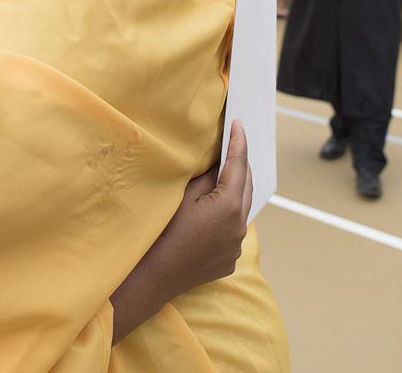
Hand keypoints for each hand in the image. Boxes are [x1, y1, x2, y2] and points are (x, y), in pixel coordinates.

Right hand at [109, 121, 252, 342]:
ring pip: (242, 210)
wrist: (154, 276)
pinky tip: (215, 210)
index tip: (238, 124)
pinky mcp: (229, 260)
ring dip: (236, 191)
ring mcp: (236, 246)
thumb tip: (217, 165)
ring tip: (225, 174)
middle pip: (247, 187)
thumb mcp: (183, 197)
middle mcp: (240, 226)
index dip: (238, 142)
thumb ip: (206, 178)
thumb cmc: (163, 232)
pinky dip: (229, 215)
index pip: (239, 166)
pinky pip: (234, 230)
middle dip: (241, 165)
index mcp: (230, 206)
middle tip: (233, 145)